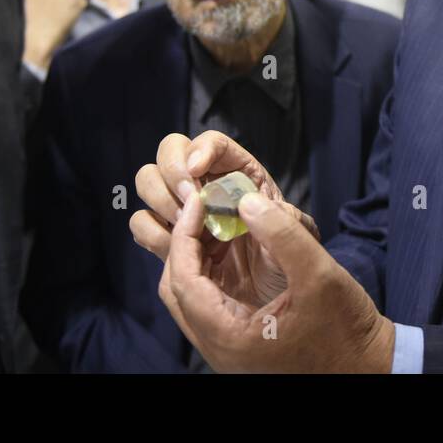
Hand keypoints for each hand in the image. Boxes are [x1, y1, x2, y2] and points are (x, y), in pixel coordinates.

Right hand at [131, 130, 319, 309]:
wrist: (276, 299)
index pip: (212, 143)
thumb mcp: (298, 236)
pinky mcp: (169, 239)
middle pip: (169, 151)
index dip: (201, 150)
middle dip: (173, 174)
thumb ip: (284, 220)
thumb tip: (249, 204)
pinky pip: (143, 224)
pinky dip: (151, 231)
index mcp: (240, 172)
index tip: (197, 170)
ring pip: (149, 181)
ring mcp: (185, 209)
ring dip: (160, 202)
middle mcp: (207, 184)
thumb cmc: (291, 259)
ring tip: (183, 228)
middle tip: (188, 204)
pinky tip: (174, 248)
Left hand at [161, 189, 393, 372]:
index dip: (184, 236)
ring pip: (191, 294)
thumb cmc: (345, 328)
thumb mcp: (319, 275)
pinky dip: (213, 269)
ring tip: (217, 219)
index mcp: (229, 337)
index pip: (183, 281)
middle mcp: (218, 346)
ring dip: (198, 256)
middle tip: (203, 206)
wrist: (363, 366)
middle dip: (185, 244)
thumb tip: (246, 200)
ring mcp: (226, 345)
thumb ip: (283, 235)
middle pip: (178, 288)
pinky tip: (232, 244)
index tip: (198, 200)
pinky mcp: (238, 338)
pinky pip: (210, 300)